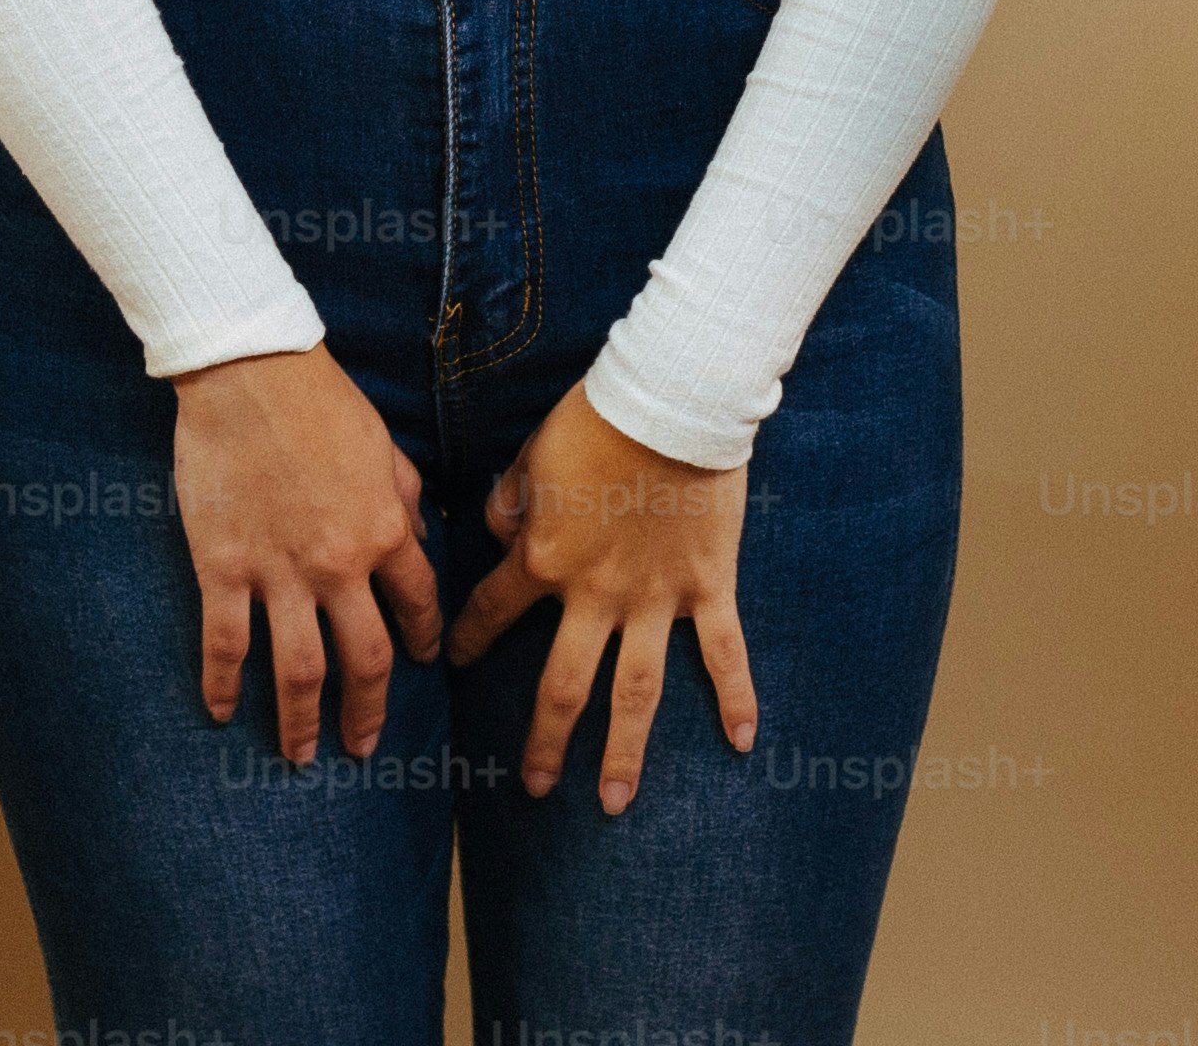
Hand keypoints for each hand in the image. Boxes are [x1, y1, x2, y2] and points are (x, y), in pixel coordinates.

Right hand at [169, 345, 439, 762]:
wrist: (250, 371)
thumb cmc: (321, 401)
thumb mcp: (384, 449)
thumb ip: (405, 502)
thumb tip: (418, 543)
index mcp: (385, 531)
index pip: (417, 606)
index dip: (423, 640)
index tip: (421, 662)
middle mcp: (339, 565)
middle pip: (365, 660)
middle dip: (368, 710)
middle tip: (364, 746)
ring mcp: (279, 573)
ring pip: (299, 669)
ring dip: (302, 721)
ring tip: (300, 755)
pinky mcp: (224, 568)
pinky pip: (226, 643)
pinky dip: (223, 686)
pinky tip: (221, 713)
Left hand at [446, 380, 755, 813]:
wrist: (673, 398)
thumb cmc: (597, 418)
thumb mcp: (531, 455)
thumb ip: (508, 503)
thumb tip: (497, 534)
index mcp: (543, 558)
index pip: (491, 611)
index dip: (468, 638)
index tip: (455, 663)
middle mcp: (595, 594)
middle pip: (563, 686)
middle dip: (544, 741)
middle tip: (532, 788)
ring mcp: (656, 598)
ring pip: (636, 692)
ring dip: (623, 751)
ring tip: (613, 800)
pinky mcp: (706, 585)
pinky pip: (722, 652)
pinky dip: (736, 697)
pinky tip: (742, 744)